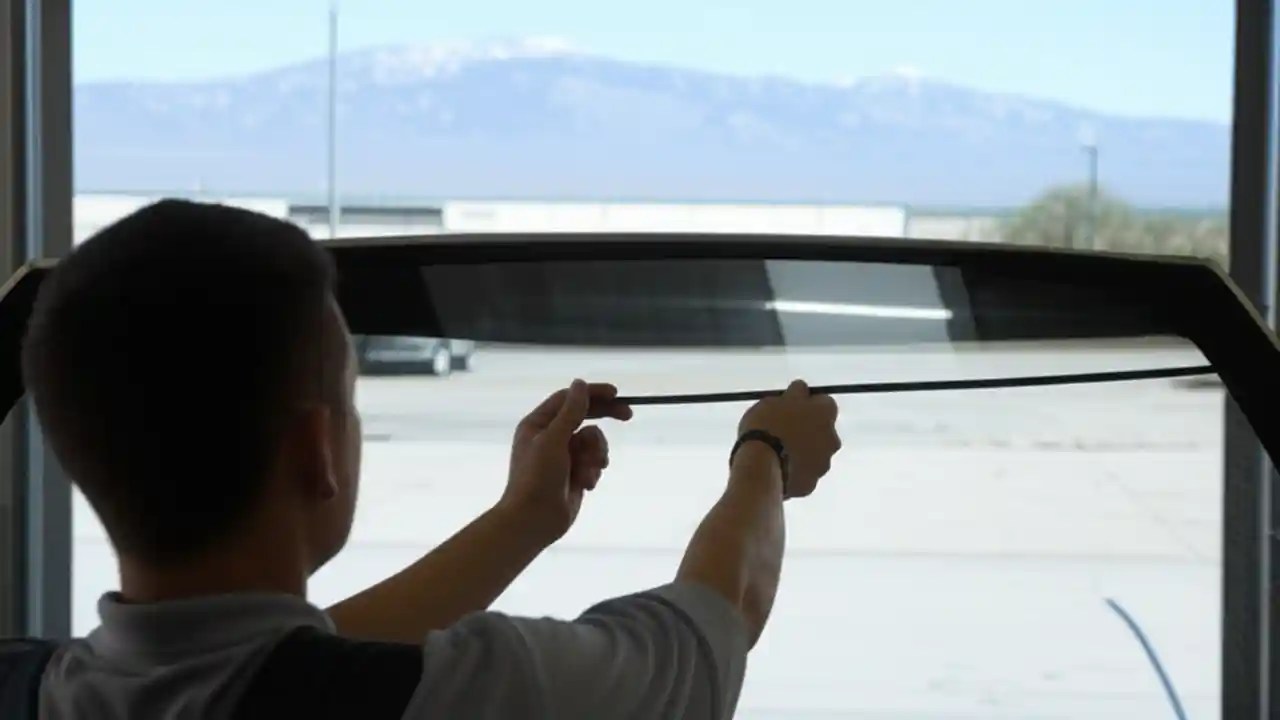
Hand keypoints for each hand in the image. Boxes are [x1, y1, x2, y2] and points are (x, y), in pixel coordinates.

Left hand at [500, 380, 633, 541]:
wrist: (533, 520)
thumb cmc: (537, 478)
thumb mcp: (554, 440)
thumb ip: (570, 412)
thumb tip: (580, 384)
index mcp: (538, 424)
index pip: (569, 399)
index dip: (592, 394)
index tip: (616, 394)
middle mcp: (550, 437)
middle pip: (584, 417)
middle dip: (605, 418)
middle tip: (628, 415)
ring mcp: (563, 456)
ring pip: (593, 442)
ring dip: (596, 455)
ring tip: (588, 471)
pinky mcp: (574, 473)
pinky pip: (594, 462)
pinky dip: (593, 471)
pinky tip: (585, 484)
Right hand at [737, 379, 840, 498]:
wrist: (760, 467)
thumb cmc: (767, 426)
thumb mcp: (774, 400)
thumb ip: (793, 395)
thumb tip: (800, 389)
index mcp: (825, 413)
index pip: (824, 401)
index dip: (808, 403)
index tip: (792, 406)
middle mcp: (832, 439)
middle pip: (822, 431)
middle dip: (808, 430)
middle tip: (783, 430)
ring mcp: (823, 465)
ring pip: (815, 454)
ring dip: (802, 452)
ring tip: (777, 452)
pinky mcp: (810, 485)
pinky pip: (803, 475)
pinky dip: (794, 472)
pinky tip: (776, 469)